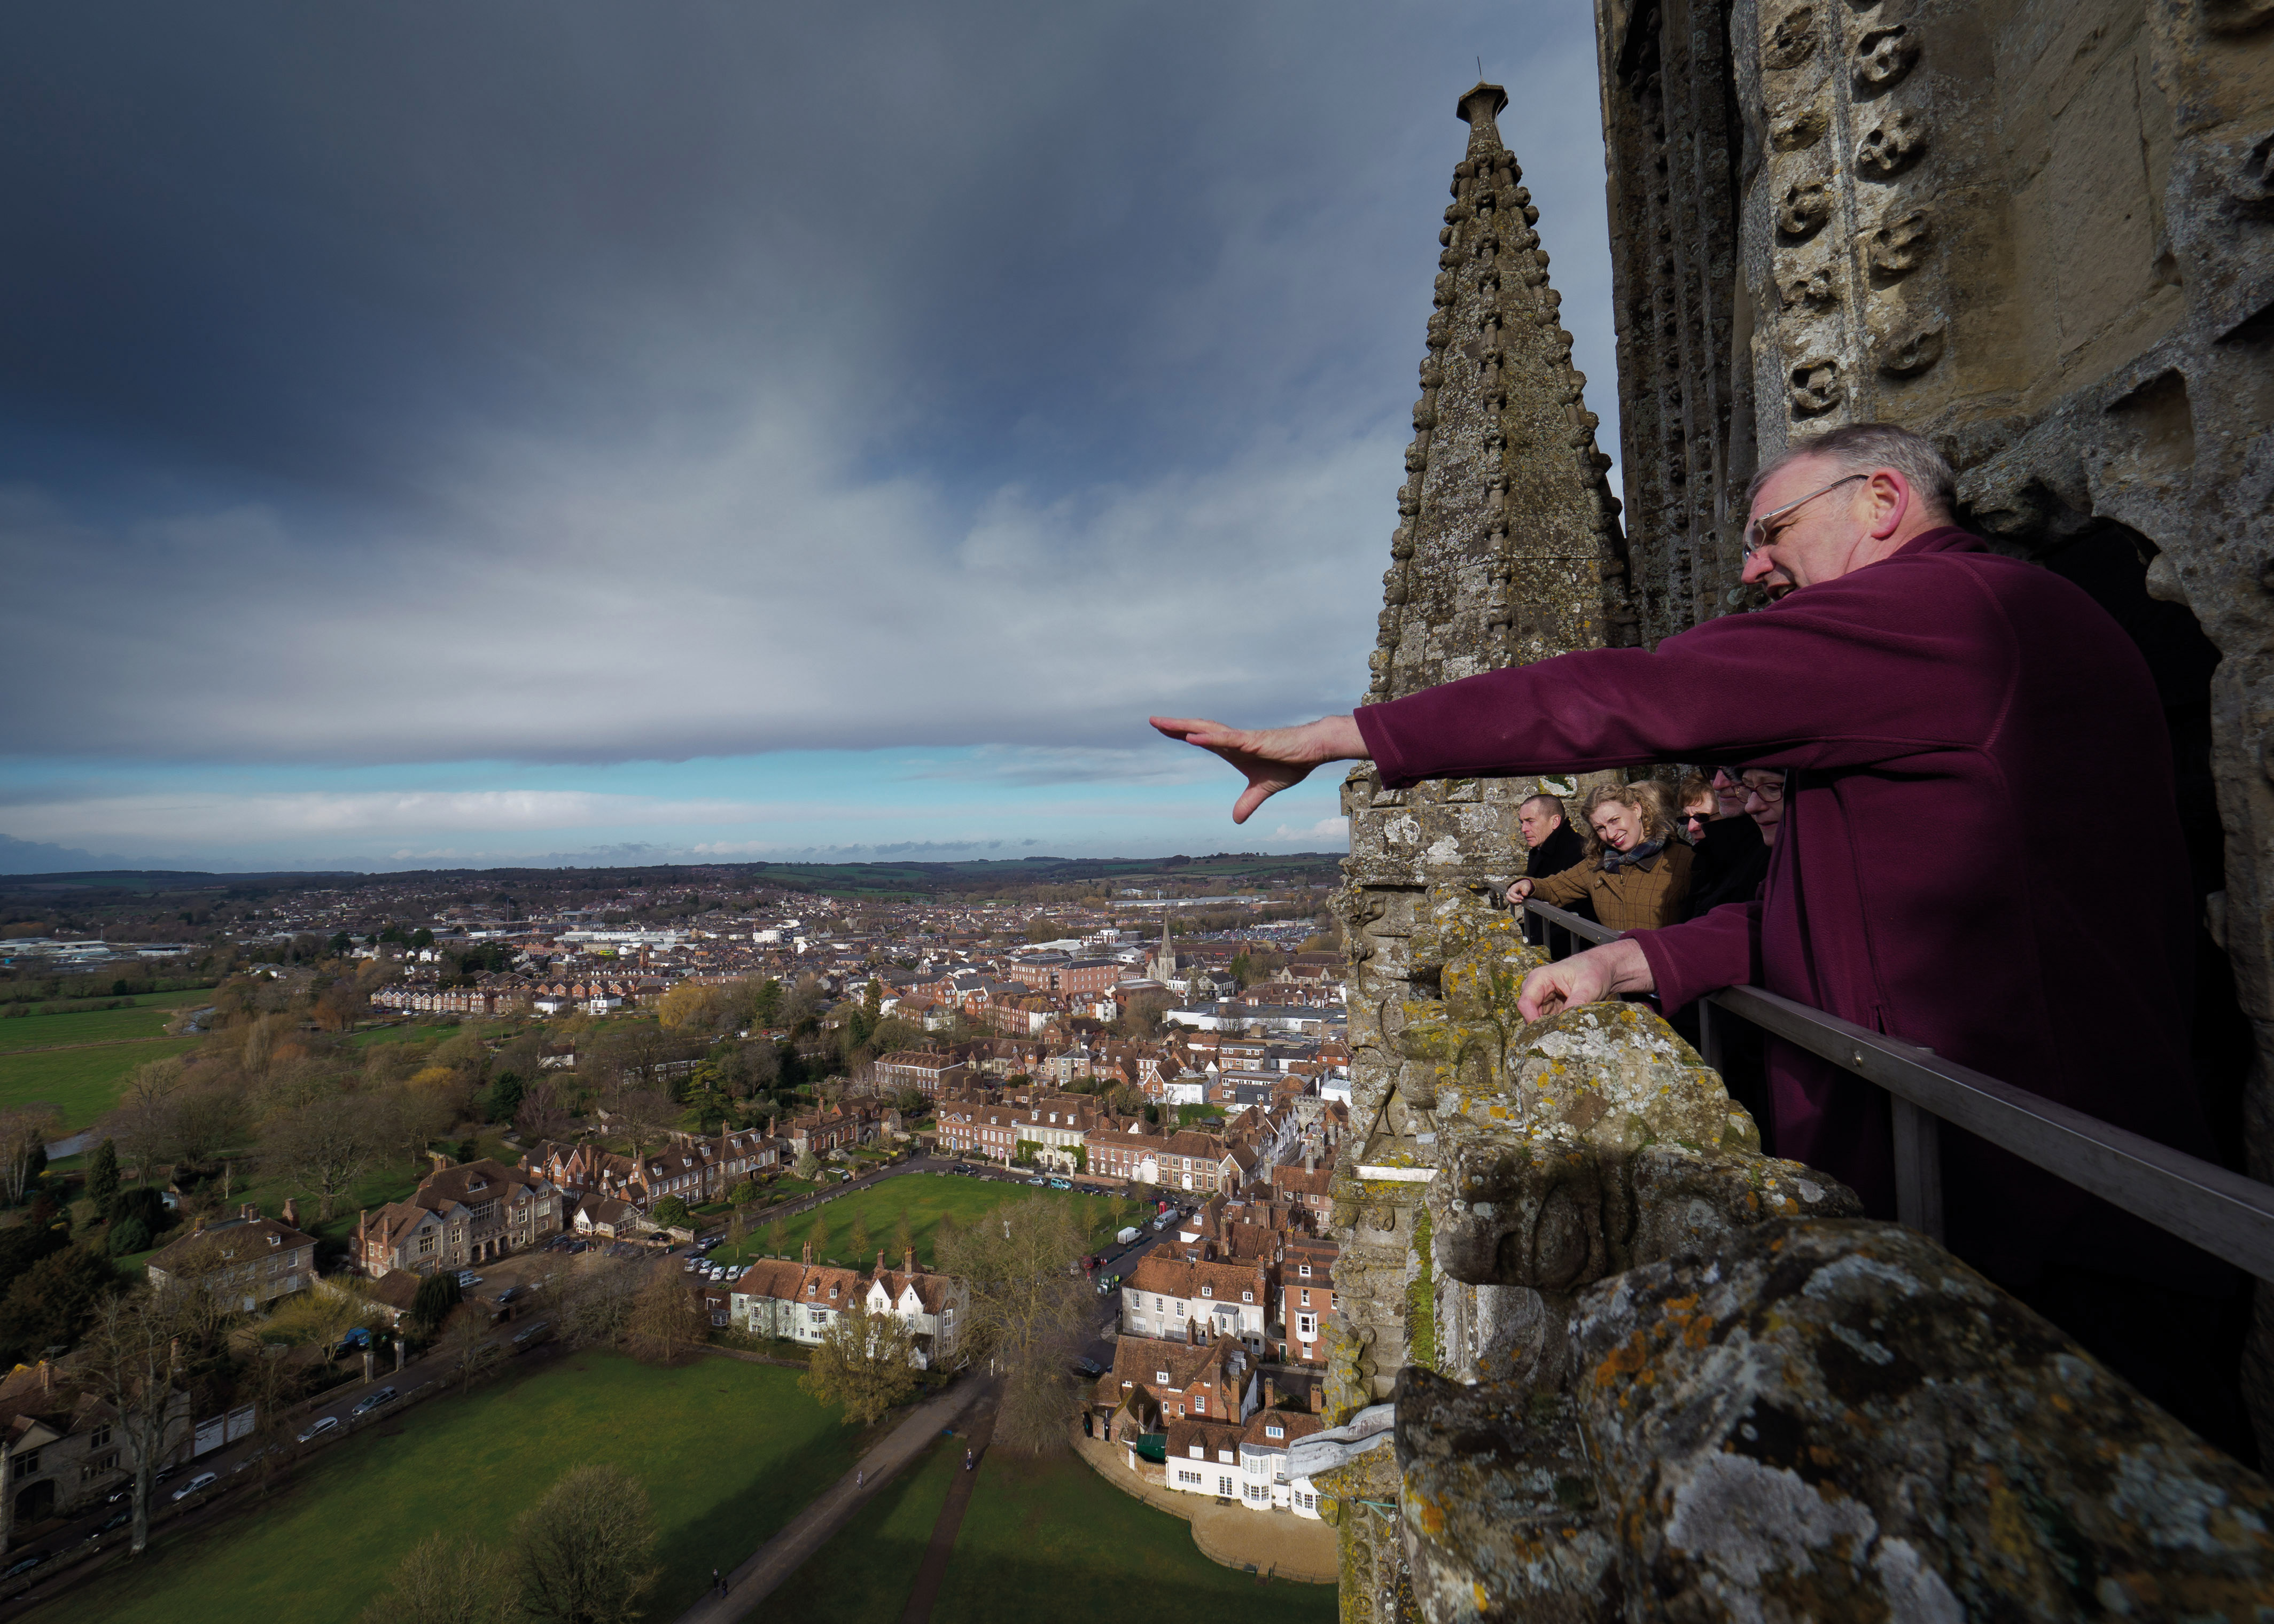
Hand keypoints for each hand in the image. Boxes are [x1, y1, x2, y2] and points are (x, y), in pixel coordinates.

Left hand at [1148, 714, 1368, 823]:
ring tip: (1163, 724)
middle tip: (1152, 721)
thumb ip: (1248, 803)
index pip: (1202, 738)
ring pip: (1208, 730)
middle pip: (1198, 730)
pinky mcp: (1253, 741)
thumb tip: (1236, 820)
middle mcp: (1233, 741)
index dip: (1182, 734)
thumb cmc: (1291, 763)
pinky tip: (1191, 737)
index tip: (1163, 730)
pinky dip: (1208, 738)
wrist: (1312, 751)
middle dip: (1175, 726)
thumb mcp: (1263, 790)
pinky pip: (1227, 739)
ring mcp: (1242, 740)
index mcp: (1233, 749)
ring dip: (1184, 727)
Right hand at [1508, 878, 1533, 901]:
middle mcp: (1510, 890)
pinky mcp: (1510, 897)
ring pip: (1508, 900)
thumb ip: (1526, 891)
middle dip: (1514, 901)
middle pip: (1508, 897)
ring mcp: (1509, 894)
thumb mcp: (1527, 887)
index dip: (1516, 897)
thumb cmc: (1525, 886)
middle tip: (1521, 901)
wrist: (1523, 886)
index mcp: (1513, 887)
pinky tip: (1520, 902)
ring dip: (1515, 902)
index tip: (1522, 898)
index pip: (1511, 893)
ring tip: (1521, 902)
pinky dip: (1515, 903)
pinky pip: (1510, 902)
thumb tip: (1524, 894)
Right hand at [1516, 938, 1655, 1021]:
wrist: (1603, 968)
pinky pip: (1547, 1020)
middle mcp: (1537, 988)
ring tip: (1564, 1034)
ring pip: (1537, 1019)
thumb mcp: (1588, 987)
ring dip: (1548, 1028)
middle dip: (1540, 1026)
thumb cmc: (1594, 970)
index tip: (1546, 1034)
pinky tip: (1566, 1030)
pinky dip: (1554, 1027)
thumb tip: (1567, 1023)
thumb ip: (1576, 1003)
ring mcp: (1543, 998)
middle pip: (1529, 1013)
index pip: (1525, 1003)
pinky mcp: (1551, 1006)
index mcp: (1540, 978)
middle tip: (1557, 1038)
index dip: (1532, 1020)